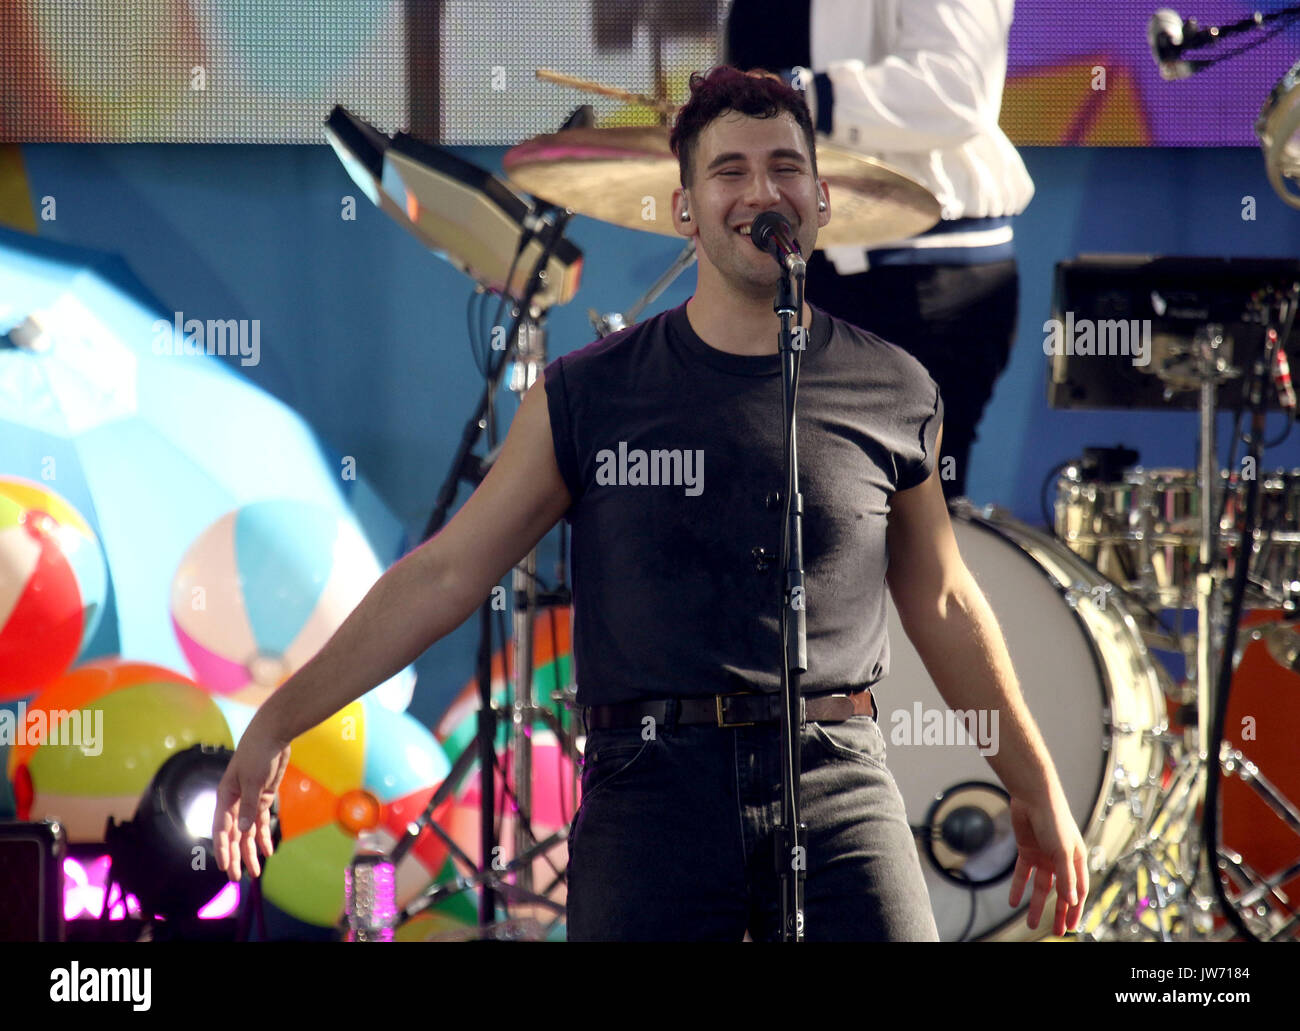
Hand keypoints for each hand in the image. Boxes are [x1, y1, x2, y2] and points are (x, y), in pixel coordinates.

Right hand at [212, 720, 291, 881]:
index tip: (224, 866)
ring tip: (256, 871)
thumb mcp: (252, 780)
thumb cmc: (257, 753)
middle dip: (236, 856)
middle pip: (234, 834)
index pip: (221, 829)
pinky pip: (261, 821)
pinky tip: (267, 851)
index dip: (223, 849)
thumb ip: (248, 806)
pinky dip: (264, 836)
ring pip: (248, 831)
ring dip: (251, 851)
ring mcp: (249, 800)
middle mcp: (235, 801)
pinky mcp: (263, 797)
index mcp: (225, 796)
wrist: (273, 734)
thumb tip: (243, 831)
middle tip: (237, 878)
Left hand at [1007, 793, 1087, 935]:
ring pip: (1041, 887)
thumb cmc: (1053, 819)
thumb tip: (1071, 901)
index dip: (1075, 909)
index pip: (1078, 891)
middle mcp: (1061, 860)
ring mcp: (1043, 856)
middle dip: (1058, 912)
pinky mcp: (1027, 850)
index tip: (1071, 927)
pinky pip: (1022, 874)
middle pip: (1060, 892)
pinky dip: (1018, 887)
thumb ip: (1066, 877)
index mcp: (1076, 860)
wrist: (1032, 796)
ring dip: (1036, 905)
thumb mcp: (1062, 851)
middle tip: (1055, 931)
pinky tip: (1013, 901)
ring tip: (1031, 923)